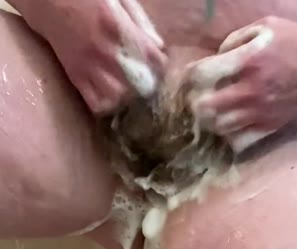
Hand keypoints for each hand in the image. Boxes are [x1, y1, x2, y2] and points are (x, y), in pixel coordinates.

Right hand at [23, 0, 166, 113]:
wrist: (50, 3)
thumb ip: (140, 22)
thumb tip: (159, 48)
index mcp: (118, 28)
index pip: (154, 59)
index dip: (162, 66)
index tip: (161, 65)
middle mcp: (105, 52)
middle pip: (139, 85)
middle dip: (149, 85)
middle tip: (149, 82)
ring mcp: (89, 68)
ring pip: (119, 99)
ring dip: (129, 98)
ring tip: (132, 92)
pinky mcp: (76, 78)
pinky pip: (96, 105)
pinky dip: (108, 105)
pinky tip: (113, 97)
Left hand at [185, 16, 296, 152]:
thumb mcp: (266, 26)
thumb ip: (236, 39)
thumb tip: (217, 58)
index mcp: (247, 62)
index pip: (203, 75)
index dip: (190, 78)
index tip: (188, 78)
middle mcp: (251, 91)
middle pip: (207, 107)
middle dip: (197, 103)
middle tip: (197, 99)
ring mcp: (260, 112)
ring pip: (221, 127)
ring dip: (211, 121)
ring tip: (212, 114)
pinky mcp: (269, 125)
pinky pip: (240, 138)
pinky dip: (229, 134)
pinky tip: (230, 124)